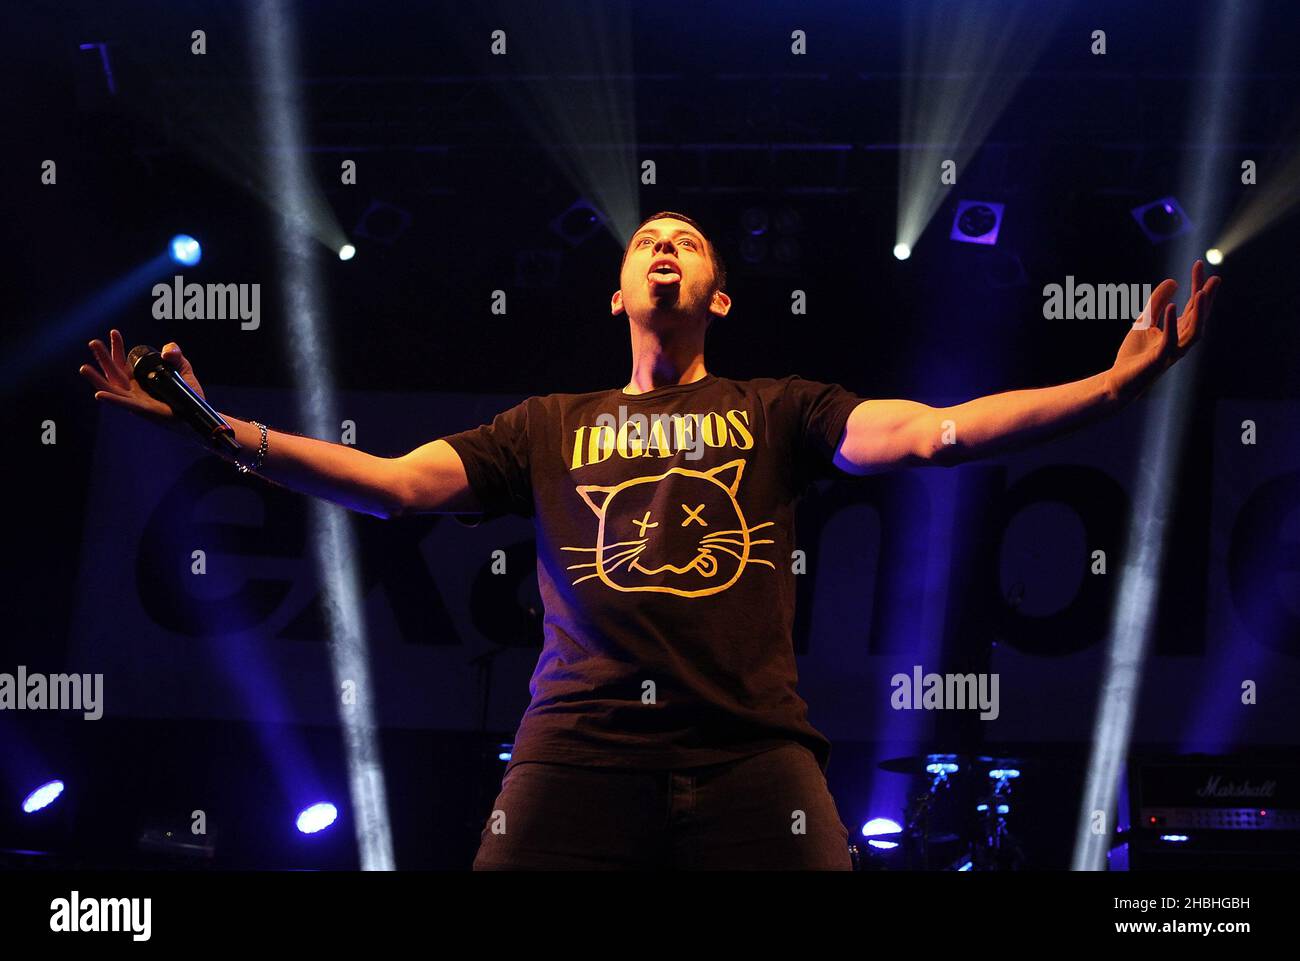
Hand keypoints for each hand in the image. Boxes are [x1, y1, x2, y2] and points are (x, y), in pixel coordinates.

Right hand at [79, 329, 206, 433]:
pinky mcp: (143, 410)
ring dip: (97, 379)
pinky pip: (125, 404)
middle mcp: (134, 389)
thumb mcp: (182, 367)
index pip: (123, 361)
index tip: (114, 332)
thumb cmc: (187, 393)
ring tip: (84, 368)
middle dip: (103, 357)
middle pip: (113, 372)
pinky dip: (112, 399)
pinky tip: (99, 394)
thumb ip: (175, 354)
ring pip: (112, 388)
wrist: (198, 413)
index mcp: (139, 378)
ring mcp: (136, 400)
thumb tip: (166, 351)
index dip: (118, 347)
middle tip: (93, 342)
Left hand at [1108, 260, 1220, 402]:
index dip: (1197, 286)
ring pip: (1194, 332)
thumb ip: (1157, 302)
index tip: (1199, 265)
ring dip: (1199, 313)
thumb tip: (1173, 281)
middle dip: (1206, 298)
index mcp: (1178, 332)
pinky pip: (1170, 341)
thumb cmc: (1134, 354)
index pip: (1192, 307)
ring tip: (1201, 293)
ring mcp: (1173, 352)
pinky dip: (1172, 324)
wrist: (1118, 380)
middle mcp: (1181, 341)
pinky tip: (1173, 307)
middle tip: (1213, 278)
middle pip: (1199, 318)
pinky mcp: (1159, 359)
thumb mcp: (1145, 321)